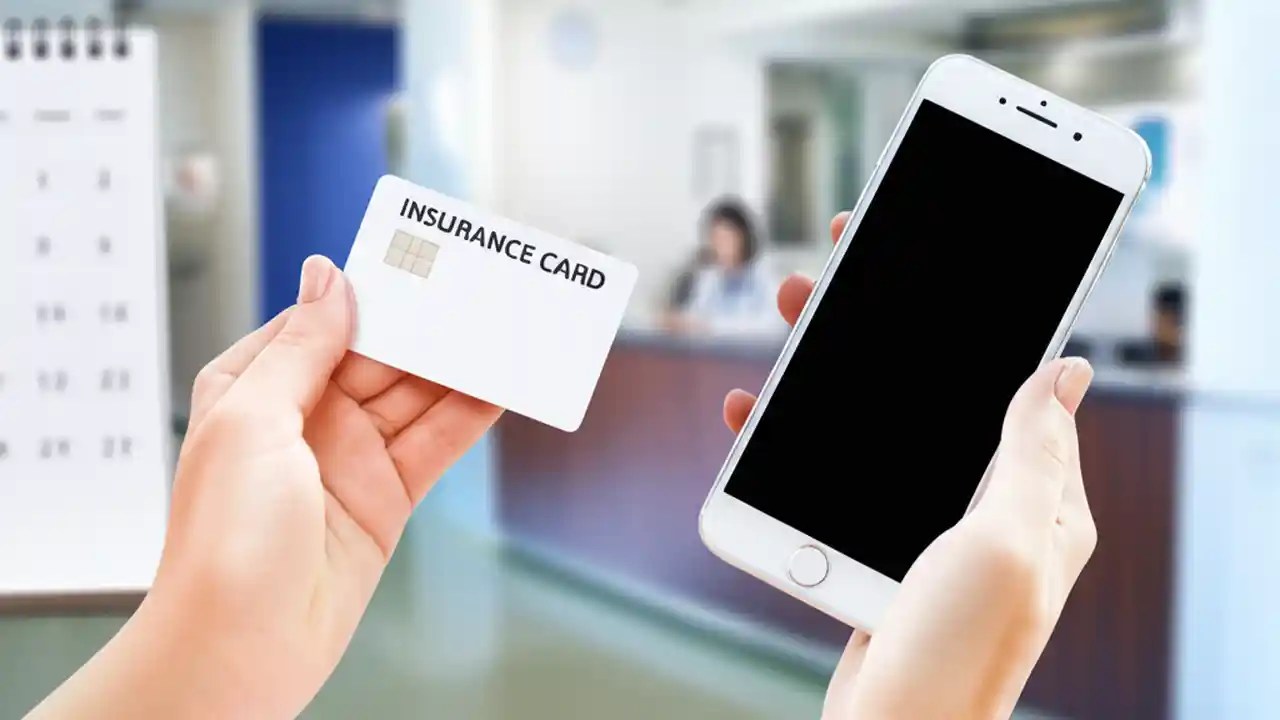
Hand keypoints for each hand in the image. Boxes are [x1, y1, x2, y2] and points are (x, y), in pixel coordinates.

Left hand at [31, 256, 501, 717]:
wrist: (240, 647)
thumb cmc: (223, 539)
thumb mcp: (252, 419)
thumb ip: (302, 345)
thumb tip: (327, 277)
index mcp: (256, 387)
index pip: (325, 320)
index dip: (376, 292)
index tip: (424, 261)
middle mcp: (304, 417)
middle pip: (380, 355)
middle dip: (428, 326)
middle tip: (484, 290)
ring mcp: (348, 458)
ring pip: (415, 396)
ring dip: (459, 365)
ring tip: (507, 328)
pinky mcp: (385, 498)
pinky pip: (435, 443)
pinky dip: (470, 414)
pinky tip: (501, 386)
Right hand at [723, 215, 1096, 719]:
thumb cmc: (960, 649)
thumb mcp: (1008, 540)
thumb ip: (1030, 450)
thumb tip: (1066, 369)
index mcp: (1039, 500)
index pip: (1019, 386)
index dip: (986, 317)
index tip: (939, 252)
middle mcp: (988, 509)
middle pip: (935, 392)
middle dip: (886, 325)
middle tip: (840, 268)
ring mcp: (929, 530)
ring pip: (877, 424)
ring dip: (830, 369)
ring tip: (793, 317)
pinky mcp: (877, 551)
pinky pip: (836, 474)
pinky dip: (796, 438)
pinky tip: (756, 413)